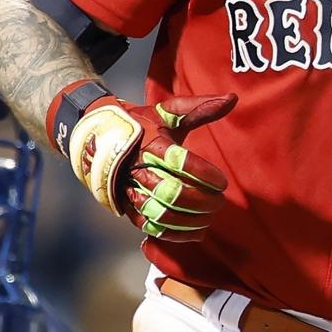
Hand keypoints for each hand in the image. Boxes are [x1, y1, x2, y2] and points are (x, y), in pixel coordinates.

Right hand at [54, 88, 234, 238]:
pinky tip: (196, 231)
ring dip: (191, 219)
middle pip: (173, 192)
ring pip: (162, 212)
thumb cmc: (141, 124)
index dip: (205, 175)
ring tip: (210, 216)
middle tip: (219, 200)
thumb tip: (232, 98)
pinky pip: (151, 227)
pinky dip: (176, 234)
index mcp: (150, 143)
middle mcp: (137, 168)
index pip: (180, 162)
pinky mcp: (127, 207)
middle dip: (202, 200)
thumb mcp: (168, 112)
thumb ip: (200, 106)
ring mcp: (130, 189)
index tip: (221, 182)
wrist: (99, 137)